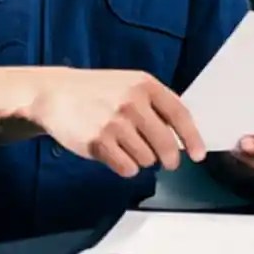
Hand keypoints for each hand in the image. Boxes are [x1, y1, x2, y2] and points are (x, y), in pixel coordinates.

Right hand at [27, 68, 205, 177]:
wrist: (54, 93)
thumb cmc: (95, 91)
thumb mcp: (128, 85)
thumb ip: (155, 105)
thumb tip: (182, 135)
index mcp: (144, 85)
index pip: (179, 114)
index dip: (193, 138)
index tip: (199, 154)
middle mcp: (132, 103)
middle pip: (166, 144)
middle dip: (170, 159)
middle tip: (168, 162)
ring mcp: (115, 122)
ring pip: (147, 159)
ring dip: (141, 160)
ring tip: (127, 147)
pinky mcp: (99, 142)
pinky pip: (127, 168)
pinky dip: (125, 167)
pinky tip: (115, 154)